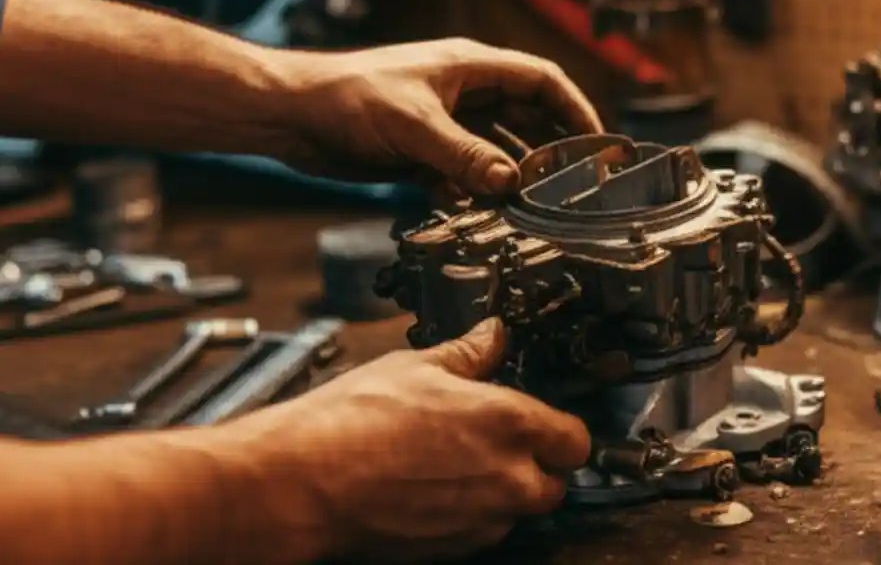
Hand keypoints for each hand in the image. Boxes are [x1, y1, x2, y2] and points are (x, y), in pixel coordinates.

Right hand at [230, 319, 590, 561]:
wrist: (305, 482)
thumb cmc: (353, 422)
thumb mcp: (415, 366)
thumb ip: (468, 354)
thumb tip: (491, 336)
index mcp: (510, 424)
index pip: (576, 438)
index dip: (558, 427)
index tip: (539, 418)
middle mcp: (508, 478)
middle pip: (555, 482)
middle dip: (535, 463)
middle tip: (497, 439)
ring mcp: (483, 520)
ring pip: (518, 509)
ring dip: (501, 489)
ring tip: (452, 460)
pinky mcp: (455, 549)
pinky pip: (482, 530)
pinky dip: (469, 512)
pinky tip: (431, 485)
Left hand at [279, 38, 602, 193]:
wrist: (292, 115)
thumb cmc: (346, 98)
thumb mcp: (415, 127)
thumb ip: (466, 156)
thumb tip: (512, 183)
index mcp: (468, 67)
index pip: (540, 80)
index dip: (573, 108)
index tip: (595, 142)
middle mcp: (462, 91)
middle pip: (524, 117)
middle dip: (548, 149)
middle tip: (571, 185)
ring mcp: (442, 121)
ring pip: (494, 149)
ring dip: (510, 176)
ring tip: (531, 207)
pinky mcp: (421, 150)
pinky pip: (463, 172)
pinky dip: (474, 191)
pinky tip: (481, 215)